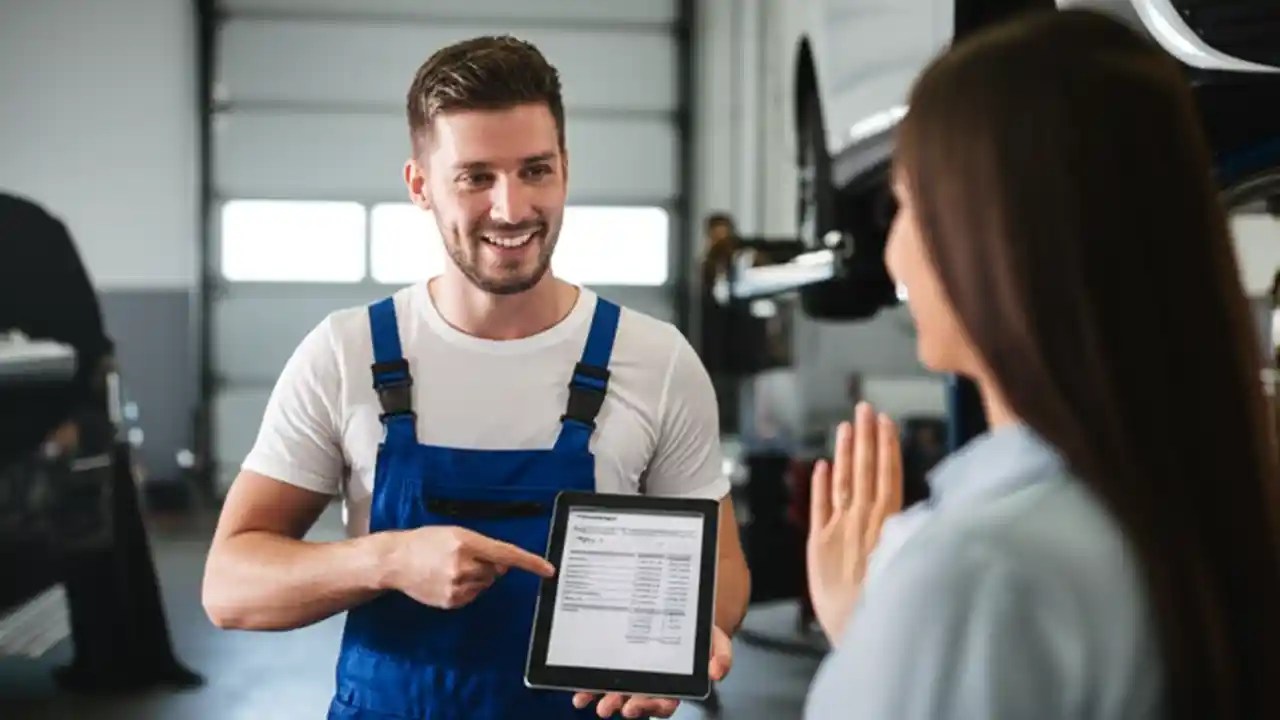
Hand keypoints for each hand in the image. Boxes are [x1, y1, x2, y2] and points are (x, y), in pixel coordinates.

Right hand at [382, 526, 554, 609]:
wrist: (396, 561)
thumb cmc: (426, 542)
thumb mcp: (455, 533)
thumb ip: (483, 546)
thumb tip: (505, 566)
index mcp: (466, 543)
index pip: (506, 554)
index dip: (530, 562)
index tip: (548, 570)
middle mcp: (464, 565)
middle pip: (496, 571)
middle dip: (488, 565)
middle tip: (463, 557)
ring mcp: (457, 586)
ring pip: (485, 584)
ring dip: (477, 577)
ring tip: (450, 568)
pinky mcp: (451, 601)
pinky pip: (473, 596)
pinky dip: (467, 588)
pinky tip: (447, 580)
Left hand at [571, 625, 733, 717]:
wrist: (684, 612)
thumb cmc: (699, 634)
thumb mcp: (716, 641)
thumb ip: (722, 657)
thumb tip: (717, 673)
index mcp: (675, 684)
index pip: (663, 701)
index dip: (649, 706)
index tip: (636, 706)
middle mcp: (652, 684)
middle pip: (636, 702)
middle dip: (621, 706)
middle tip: (608, 707)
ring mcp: (633, 676)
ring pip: (618, 694)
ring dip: (603, 700)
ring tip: (592, 702)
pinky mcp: (618, 666)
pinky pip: (603, 679)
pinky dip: (590, 688)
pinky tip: (580, 692)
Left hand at [806, 402, 902, 644]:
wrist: (859, 631)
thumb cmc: (886, 605)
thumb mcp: (908, 564)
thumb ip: (908, 533)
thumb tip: (916, 510)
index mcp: (889, 525)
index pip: (888, 476)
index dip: (886, 447)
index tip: (885, 422)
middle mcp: (864, 522)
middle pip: (866, 470)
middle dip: (866, 437)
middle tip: (865, 408)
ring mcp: (840, 530)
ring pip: (843, 481)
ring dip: (845, 451)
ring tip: (846, 425)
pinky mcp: (818, 544)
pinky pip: (819, 506)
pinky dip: (820, 484)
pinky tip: (821, 464)